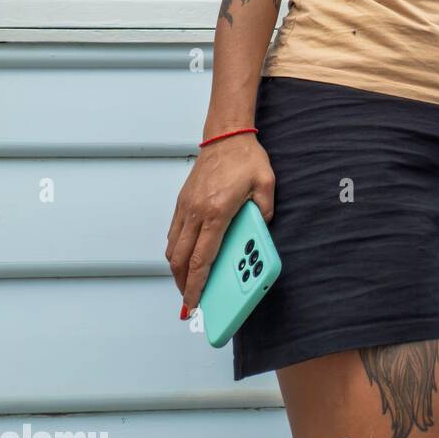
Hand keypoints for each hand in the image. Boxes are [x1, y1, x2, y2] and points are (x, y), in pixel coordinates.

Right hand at [166, 134, 274, 317]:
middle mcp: (196, 212)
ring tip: (187, 283)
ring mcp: (185, 206)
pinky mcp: (182, 201)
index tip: (194, 302)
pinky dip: (176, 251)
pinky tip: (185, 257)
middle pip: (180, 259)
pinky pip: (173, 233)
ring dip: (176, 269)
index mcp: (217, 212)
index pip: (201, 259)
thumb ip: (265, 211)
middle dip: (182, 284)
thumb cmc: (245, 158)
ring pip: (172, 248)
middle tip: (190, 300)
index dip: (196, 285)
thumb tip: (260, 230)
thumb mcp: (266, 184)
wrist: (225, 135)